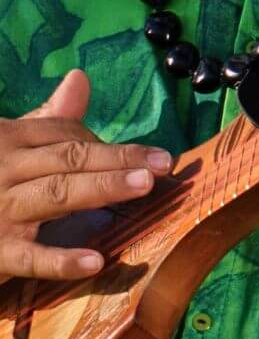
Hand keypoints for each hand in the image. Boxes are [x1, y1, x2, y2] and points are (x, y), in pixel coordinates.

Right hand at [0, 71, 172, 278]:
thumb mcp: (7, 145)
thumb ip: (47, 119)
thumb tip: (79, 78)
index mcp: (7, 140)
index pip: (65, 136)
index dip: (110, 146)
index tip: (154, 156)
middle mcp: (2, 169)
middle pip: (68, 158)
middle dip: (118, 158)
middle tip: (164, 162)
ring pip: (55, 195)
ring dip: (100, 187)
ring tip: (145, 185)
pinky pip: (29, 257)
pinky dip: (61, 260)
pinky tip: (95, 260)